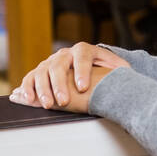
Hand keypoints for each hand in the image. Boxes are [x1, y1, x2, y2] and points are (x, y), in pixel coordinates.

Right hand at [10, 42, 129, 110]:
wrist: (86, 65)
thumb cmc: (102, 69)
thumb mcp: (113, 66)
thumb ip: (120, 68)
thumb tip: (128, 74)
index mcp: (84, 50)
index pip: (82, 57)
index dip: (82, 71)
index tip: (83, 87)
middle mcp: (64, 54)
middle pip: (59, 65)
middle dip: (60, 84)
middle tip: (64, 101)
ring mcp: (50, 62)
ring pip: (43, 72)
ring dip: (43, 89)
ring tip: (48, 104)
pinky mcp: (39, 71)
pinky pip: (30, 78)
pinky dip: (28, 88)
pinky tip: (28, 99)